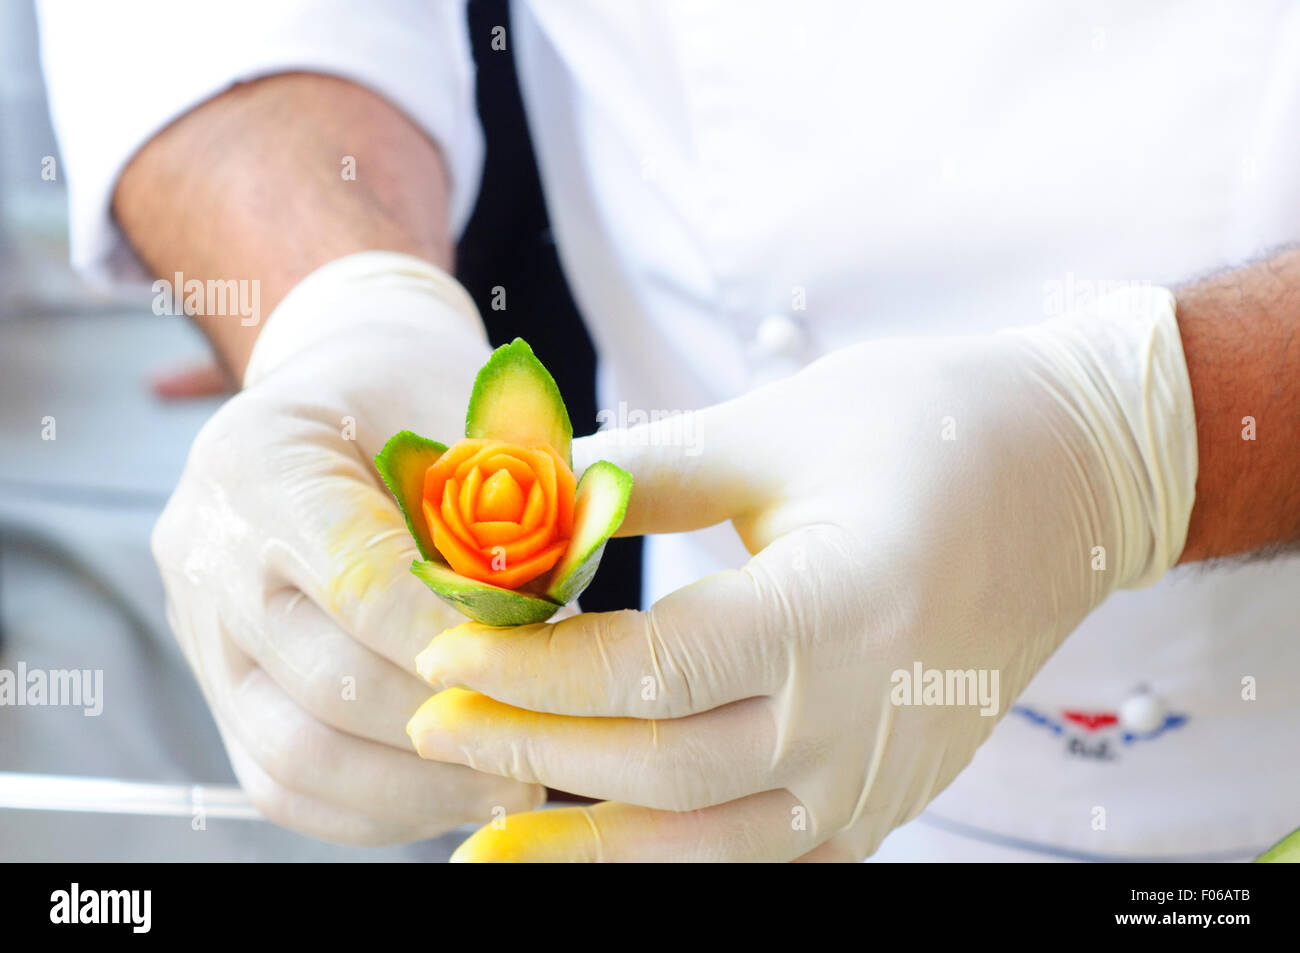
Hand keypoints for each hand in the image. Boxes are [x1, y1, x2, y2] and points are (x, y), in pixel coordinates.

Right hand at [153, 253, 544, 843]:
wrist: (338, 394)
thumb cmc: (413, 396)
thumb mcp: (465, 414)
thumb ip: (504, 510)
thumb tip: (554, 631)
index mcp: (260, 459)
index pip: (356, 579)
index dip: (452, 638)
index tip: (538, 666)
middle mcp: (207, 550)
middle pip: (324, 682)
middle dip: (446, 722)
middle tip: (541, 740)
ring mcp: (200, 631)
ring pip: (296, 755)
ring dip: (415, 786)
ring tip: (510, 780)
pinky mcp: (218, 691)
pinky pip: (282, 783)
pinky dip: (374, 805)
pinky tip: (451, 791)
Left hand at [408, 288, 1197, 860]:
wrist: (1069, 479)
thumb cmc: (930, 430)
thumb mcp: (780, 430)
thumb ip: (647, 470)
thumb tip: (526, 499)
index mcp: (836, 613)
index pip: (648, 671)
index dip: (532, 669)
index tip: (444, 652)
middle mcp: (862, 721)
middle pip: (659, 768)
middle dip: (532, 749)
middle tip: (434, 723)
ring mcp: (880, 776)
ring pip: (705, 842)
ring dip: (587, 838)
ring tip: (486, 834)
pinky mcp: (887, 795)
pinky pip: (763, 852)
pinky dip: (675, 855)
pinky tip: (605, 841)